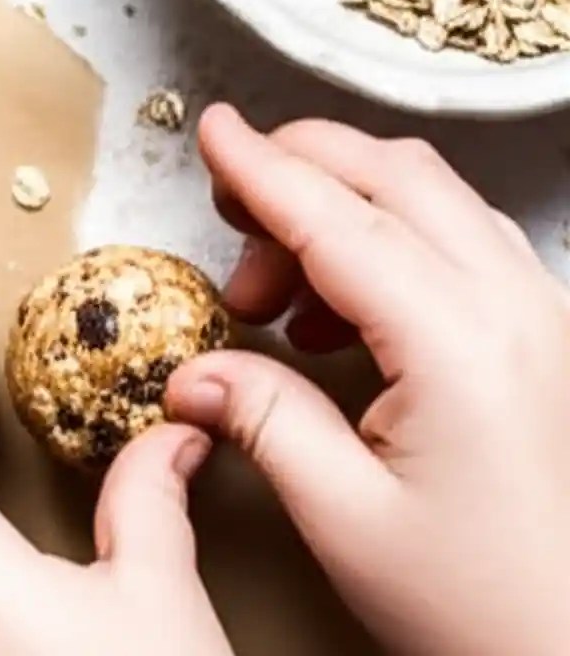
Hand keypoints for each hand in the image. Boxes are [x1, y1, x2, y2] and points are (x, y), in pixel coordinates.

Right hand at [167, 104, 569, 655]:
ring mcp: (537, 315)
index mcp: (457, 344)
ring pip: (429, 201)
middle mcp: (511, 307)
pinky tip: (335, 311)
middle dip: (299, 170)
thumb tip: (195, 373)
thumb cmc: (483, 600)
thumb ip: (265, 422)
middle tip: (225, 208)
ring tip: (270, 290)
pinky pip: (457, 245)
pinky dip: (384, 244)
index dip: (262, 169)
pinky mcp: (539, 336)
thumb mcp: (346, 517)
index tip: (211, 130)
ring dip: (339, 210)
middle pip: (394, 178)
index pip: (337, 220)